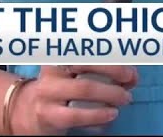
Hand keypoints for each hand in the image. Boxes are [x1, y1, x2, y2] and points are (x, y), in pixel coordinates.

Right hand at [10, 65, 137, 134]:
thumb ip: (104, 72)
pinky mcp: (48, 115)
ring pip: (84, 88)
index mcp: (60, 54)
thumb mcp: (76, 74)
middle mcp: (52, 69)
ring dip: (110, 93)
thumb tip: (132, 76)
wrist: (29, 113)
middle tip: (131, 79)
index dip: (111, 53)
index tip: (131, 61)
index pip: (87, 47)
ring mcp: (48, 92)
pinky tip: (111, 114)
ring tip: (125, 99)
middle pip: (86, 63)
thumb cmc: (61, 89)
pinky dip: (98, 115)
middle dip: (114, 69)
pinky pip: (76, 115)